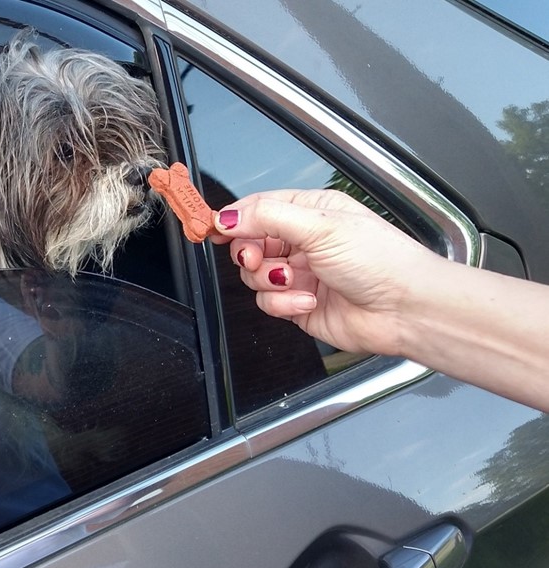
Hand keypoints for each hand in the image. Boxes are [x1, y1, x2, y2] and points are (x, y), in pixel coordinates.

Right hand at [211, 189, 438, 356]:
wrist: (407, 309)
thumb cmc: (381, 260)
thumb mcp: (321, 225)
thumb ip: (268, 217)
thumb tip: (227, 216)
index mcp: (312, 212)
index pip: (258, 208)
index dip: (232, 218)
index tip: (209, 226)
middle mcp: (304, 242)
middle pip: (250, 243)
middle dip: (249, 253)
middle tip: (255, 258)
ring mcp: (301, 275)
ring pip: (254, 276)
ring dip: (271, 281)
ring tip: (298, 281)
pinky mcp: (299, 305)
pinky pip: (268, 303)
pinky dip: (283, 303)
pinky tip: (308, 300)